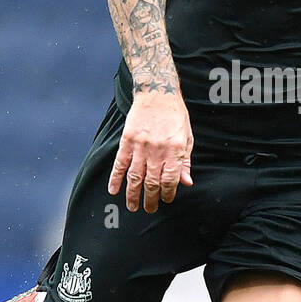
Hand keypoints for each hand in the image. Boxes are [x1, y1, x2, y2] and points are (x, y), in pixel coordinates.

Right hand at [109, 91, 193, 211]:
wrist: (157, 93)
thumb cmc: (175, 115)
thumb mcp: (187, 137)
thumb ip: (185, 161)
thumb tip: (186, 183)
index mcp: (175, 150)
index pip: (170, 180)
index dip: (168, 193)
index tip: (166, 200)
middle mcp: (157, 150)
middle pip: (152, 182)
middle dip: (150, 199)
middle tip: (149, 209)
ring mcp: (141, 146)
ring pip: (135, 177)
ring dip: (132, 194)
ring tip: (132, 207)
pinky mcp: (127, 140)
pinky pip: (119, 164)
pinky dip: (115, 178)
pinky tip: (113, 190)